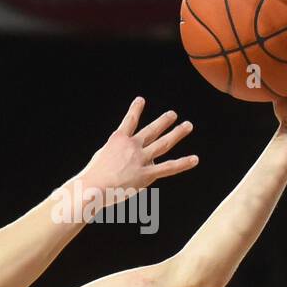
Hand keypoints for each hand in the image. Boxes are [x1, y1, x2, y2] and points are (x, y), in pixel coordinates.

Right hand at [77, 97, 197, 209]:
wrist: (94, 186)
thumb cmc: (91, 176)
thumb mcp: (100, 159)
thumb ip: (113, 156)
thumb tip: (120, 161)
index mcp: (118, 139)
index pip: (129, 121)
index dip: (135, 109)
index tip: (141, 100)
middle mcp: (132, 145)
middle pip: (152, 130)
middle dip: (164, 121)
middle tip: (173, 114)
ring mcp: (141, 158)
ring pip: (164, 143)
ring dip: (177, 133)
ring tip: (188, 125)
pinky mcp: (147, 174)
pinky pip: (169, 167)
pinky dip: (183, 163)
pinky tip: (194, 159)